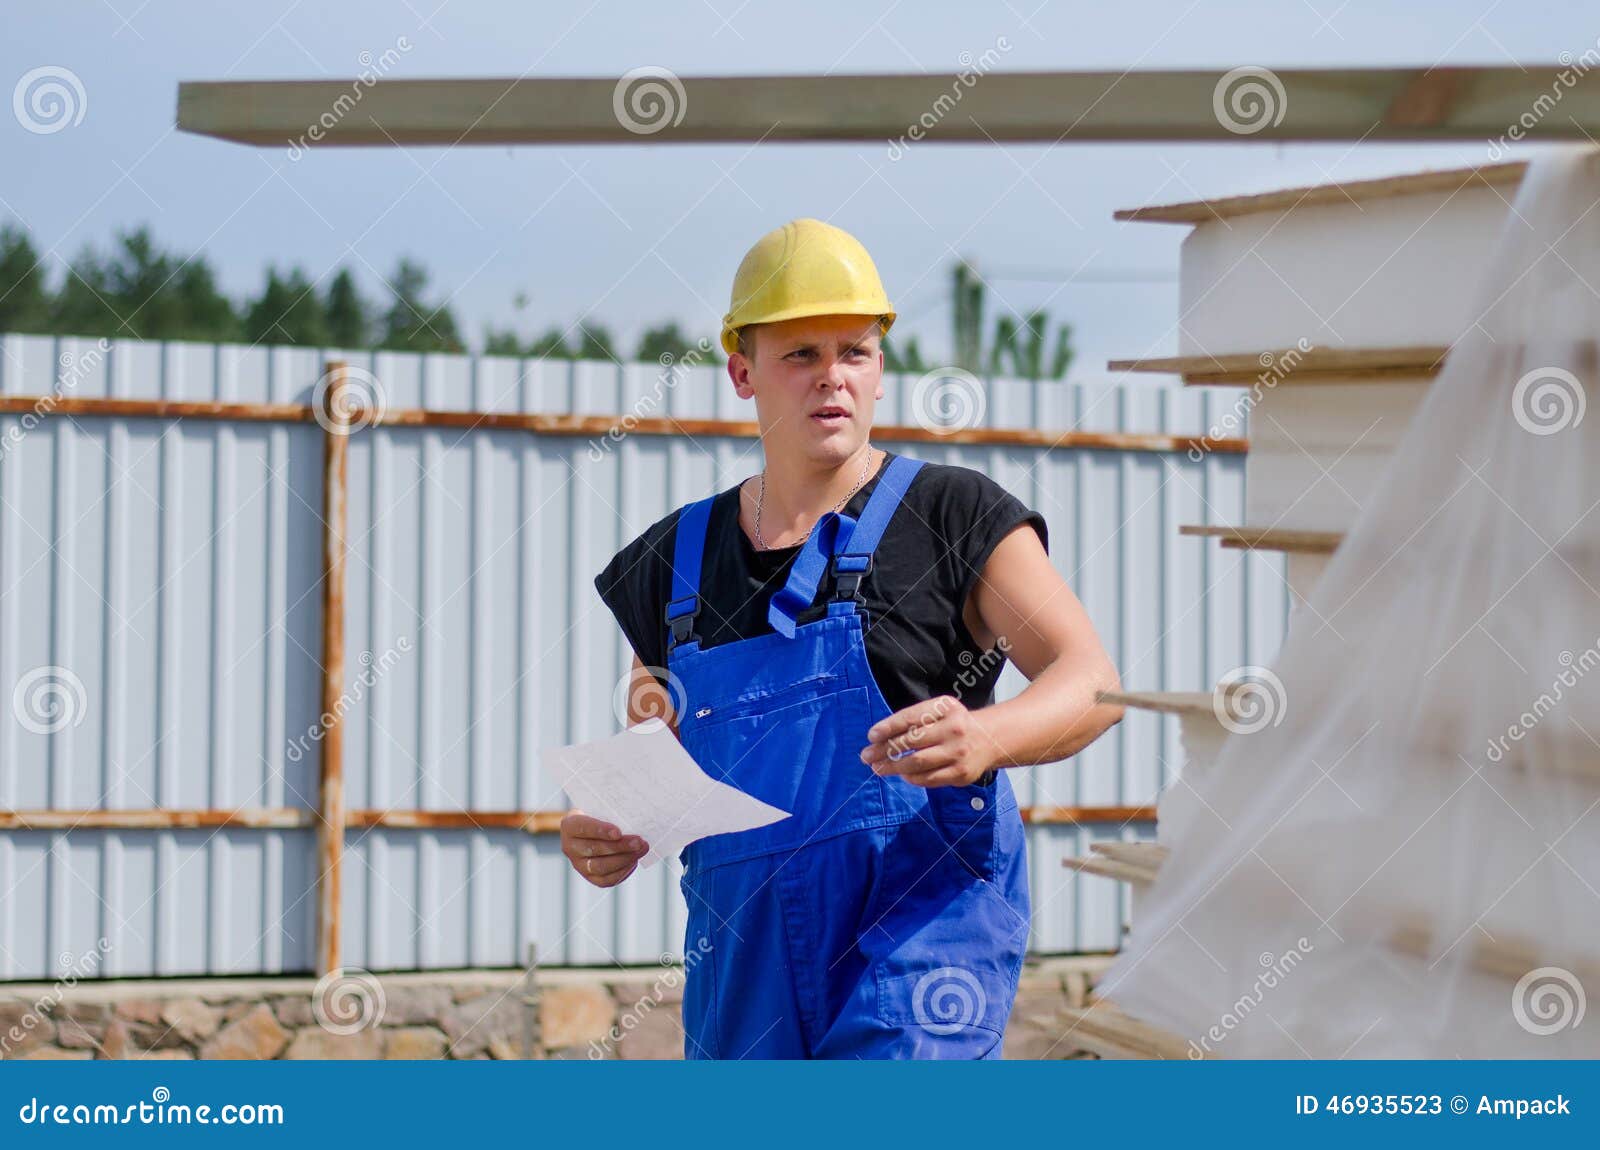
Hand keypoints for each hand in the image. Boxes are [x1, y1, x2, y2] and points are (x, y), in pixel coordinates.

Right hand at [560, 810, 648, 887]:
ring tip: (642, 849)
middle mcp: (570, 847)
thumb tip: (633, 813)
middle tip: (639, 841)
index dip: (601, 830)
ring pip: (601, 867)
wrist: (592, 830)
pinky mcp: (590, 878)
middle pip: (594, 850)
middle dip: (620, 846)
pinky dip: (623, 871)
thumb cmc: (599, 814)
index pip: (583, 828)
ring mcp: (579, 865)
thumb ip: (611, 809)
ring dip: (625, 859)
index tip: (618, 832)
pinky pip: (606, 880)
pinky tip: (634, 861)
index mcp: (569, 826)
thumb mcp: (600, 806)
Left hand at [859, 695, 997, 787]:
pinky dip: (912, 778)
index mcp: (946, 708)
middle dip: (884, 750)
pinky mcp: (960, 773)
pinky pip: (929, 779)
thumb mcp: (940, 711)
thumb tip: (880, 738)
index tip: (871, 736)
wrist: (991, 739)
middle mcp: (953, 729)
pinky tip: (902, 774)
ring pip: (917, 762)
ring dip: (893, 766)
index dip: (888, 727)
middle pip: (911, 741)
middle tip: (866, 755)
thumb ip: (915, 720)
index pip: (911, 717)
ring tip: (877, 767)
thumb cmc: (955, 724)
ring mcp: (958, 753)